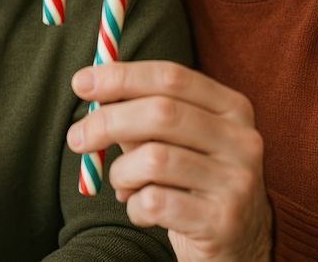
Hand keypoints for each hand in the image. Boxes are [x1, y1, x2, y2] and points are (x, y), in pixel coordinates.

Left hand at [66, 61, 271, 261]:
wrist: (238, 240)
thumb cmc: (192, 179)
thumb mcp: (175, 140)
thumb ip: (140, 113)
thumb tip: (89, 86)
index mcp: (232, 108)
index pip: (171, 78)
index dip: (121, 77)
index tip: (80, 84)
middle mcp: (242, 140)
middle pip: (162, 113)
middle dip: (107, 121)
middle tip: (75, 138)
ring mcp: (237, 182)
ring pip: (154, 160)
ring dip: (121, 172)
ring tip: (122, 184)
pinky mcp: (222, 221)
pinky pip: (155, 203)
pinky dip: (134, 205)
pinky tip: (142, 209)